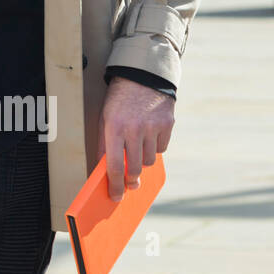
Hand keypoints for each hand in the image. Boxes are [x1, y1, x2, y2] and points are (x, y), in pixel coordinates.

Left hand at [97, 76, 174, 201]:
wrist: (143, 76)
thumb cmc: (119, 101)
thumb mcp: (105, 120)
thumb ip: (105, 145)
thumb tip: (105, 172)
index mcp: (115, 128)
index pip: (115, 166)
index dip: (115, 185)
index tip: (116, 197)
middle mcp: (135, 128)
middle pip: (136, 168)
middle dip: (132, 179)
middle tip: (131, 183)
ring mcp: (154, 125)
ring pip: (150, 160)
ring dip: (144, 160)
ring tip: (139, 150)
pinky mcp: (168, 123)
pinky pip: (162, 147)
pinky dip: (156, 147)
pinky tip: (150, 136)